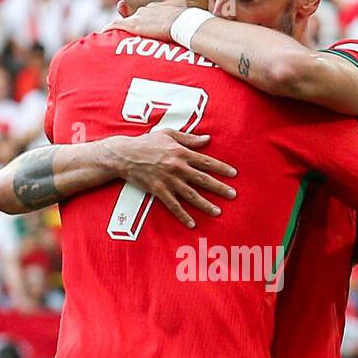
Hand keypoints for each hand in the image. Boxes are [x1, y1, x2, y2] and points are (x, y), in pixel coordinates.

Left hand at [106, 0, 192, 40]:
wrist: (181, 23)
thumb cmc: (183, 15)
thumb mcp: (177, 2)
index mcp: (153, 6)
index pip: (144, 12)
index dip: (142, 18)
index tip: (141, 21)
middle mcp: (143, 10)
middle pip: (134, 18)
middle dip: (133, 26)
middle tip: (130, 35)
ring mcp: (138, 18)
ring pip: (124, 22)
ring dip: (120, 29)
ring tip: (111, 37)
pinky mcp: (133, 26)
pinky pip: (116, 26)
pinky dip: (109, 28)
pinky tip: (102, 34)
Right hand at [107, 130, 235, 228]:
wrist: (124, 155)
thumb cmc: (146, 142)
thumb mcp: (168, 134)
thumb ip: (189, 138)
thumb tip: (208, 139)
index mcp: (181, 152)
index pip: (206, 161)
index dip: (221, 168)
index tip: (234, 174)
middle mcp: (177, 167)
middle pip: (203, 179)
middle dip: (219, 188)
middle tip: (233, 195)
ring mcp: (168, 180)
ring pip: (191, 195)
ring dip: (206, 204)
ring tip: (218, 212)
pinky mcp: (158, 191)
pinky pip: (173, 206)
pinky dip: (183, 215)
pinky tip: (192, 223)